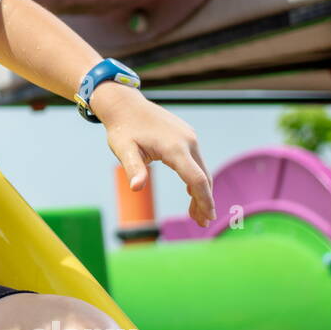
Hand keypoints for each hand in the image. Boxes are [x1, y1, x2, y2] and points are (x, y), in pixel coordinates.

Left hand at [93, 84, 215, 227]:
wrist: (125, 105)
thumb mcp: (123, 150)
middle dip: (204, 201)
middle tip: (201, 224)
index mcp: (175, 148)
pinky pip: (195, 161)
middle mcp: (188, 141)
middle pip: (203, 177)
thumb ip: (133, 168)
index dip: (204, 200)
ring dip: (200, 191)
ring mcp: (189, 138)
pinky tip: (191, 194)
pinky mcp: (186, 136)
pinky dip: (195, 178)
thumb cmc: (123, 129)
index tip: (207, 218)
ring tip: (196, 214)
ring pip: (201, 169)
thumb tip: (136, 188)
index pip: (196, 179)